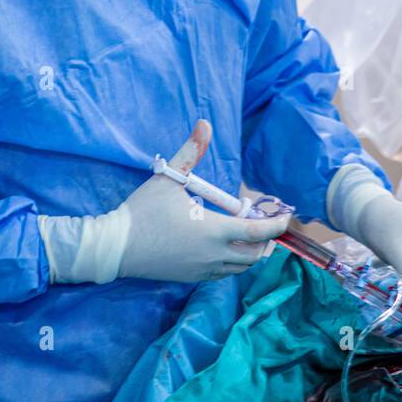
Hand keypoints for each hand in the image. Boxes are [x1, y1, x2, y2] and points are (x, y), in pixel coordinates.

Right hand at [118, 120, 289, 282]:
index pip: (258, 233)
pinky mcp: (192, 278)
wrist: (116, 248)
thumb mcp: (168, 179)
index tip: (286, 218)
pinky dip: (231, 262)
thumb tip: (205, 123)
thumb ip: (190, 152)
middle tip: (259, 222)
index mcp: (214, 230)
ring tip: (243, 234)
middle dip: (264, 241)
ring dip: (248, 253)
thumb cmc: (143, 212)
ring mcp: (203, 270)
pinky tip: (221, 247)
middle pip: (255, 254)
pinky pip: (223, 274)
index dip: (276, 226)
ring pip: (240, 267)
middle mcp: (214, 255)